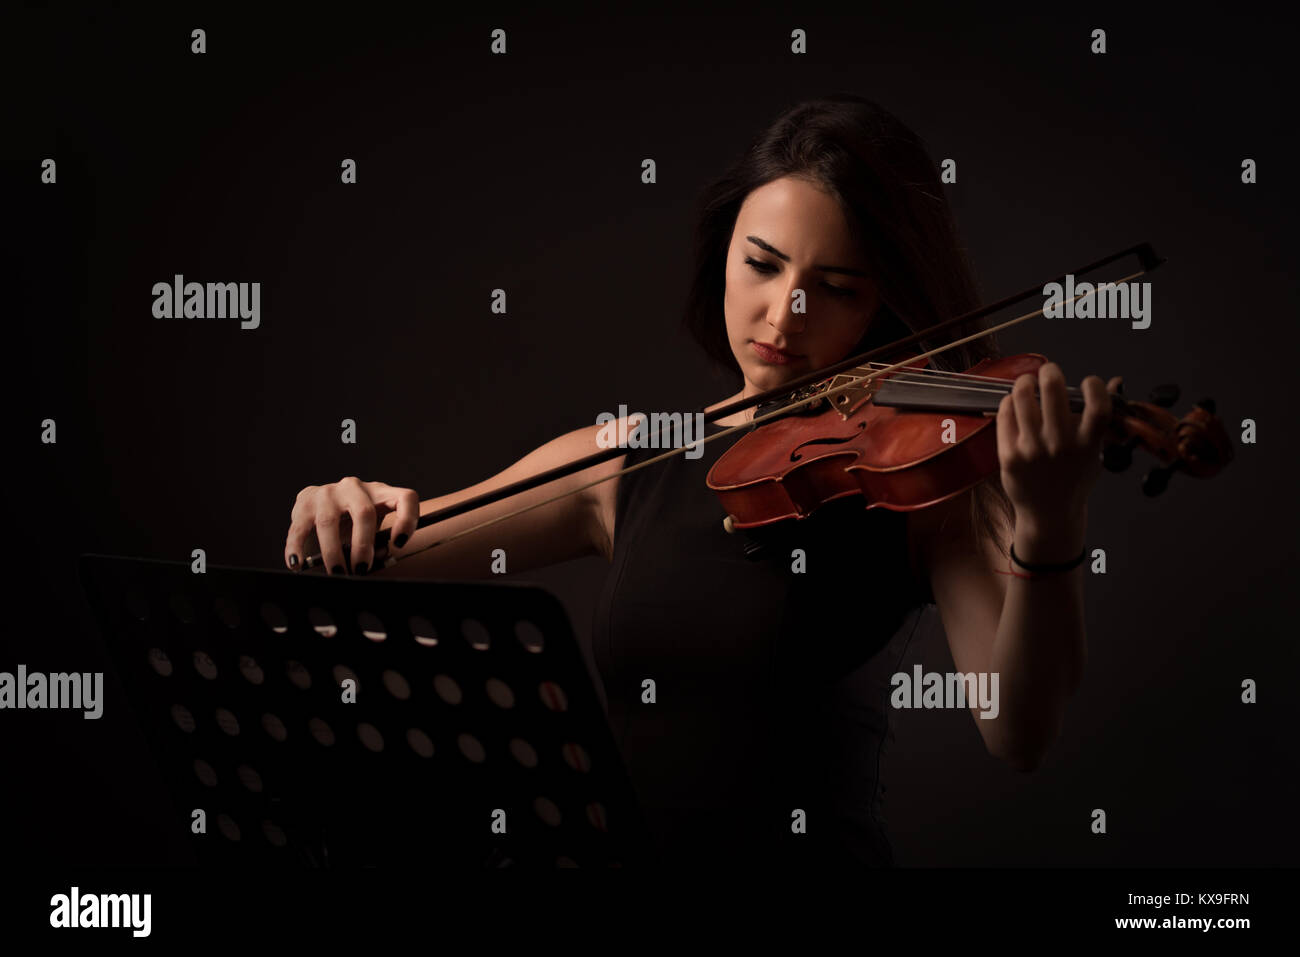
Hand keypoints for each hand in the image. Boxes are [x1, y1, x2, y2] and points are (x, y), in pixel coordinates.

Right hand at [284, 477, 419, 574]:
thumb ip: (377, 545)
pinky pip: (300, 527)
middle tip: (361, 569)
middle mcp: (355, 488)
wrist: (323, 504)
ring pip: (329, 521)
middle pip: (364, 512)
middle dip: (363, 546)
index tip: (398, 543)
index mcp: (381, 493)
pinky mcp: (305, 501)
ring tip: (337, 572)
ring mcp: (328, 492)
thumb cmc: (354, 523)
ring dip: (333, 551)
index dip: (407, 520)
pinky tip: (296, 563)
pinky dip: (297, 547)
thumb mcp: (371, 529)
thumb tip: (373, 562)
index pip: (405, 498)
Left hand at [995, 362, 1122, 535]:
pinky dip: (1009, 402)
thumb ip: (1102, 420)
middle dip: (1050, 372)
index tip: (1088, 382)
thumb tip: (1115, 382)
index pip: (1098, 405)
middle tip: (1049, 371)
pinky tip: (1014, 402)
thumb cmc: (1074, 480)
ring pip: (1024, 398)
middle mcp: (1060, 446)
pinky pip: (1005, 415)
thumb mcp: (1095, 453)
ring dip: (1025, 382)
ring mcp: (1032, 450)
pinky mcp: (1009, 455)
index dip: (1094, 386)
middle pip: (1054, 391)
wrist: (1049, 514)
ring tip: (1027, 382)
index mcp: (1087, 445)